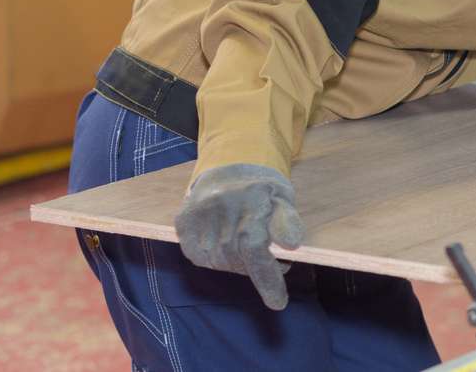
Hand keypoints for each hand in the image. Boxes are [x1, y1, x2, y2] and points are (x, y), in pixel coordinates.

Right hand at [175, 163, 305, 310]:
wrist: (227, 170)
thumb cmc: (261, 190)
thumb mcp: (283, 198)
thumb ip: (288, 220)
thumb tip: (292, 243)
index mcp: (251, 201)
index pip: (256, 249)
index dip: (267, 279)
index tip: (278, 304)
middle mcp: (221, 208)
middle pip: (239, 260)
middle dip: (259, 268)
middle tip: (275, 262)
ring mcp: (198, 217)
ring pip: (220, 262)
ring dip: (239, 264)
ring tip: (250, 248)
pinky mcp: (183, 225)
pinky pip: (202, 258)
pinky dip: (218, 259)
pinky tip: (228, 245)